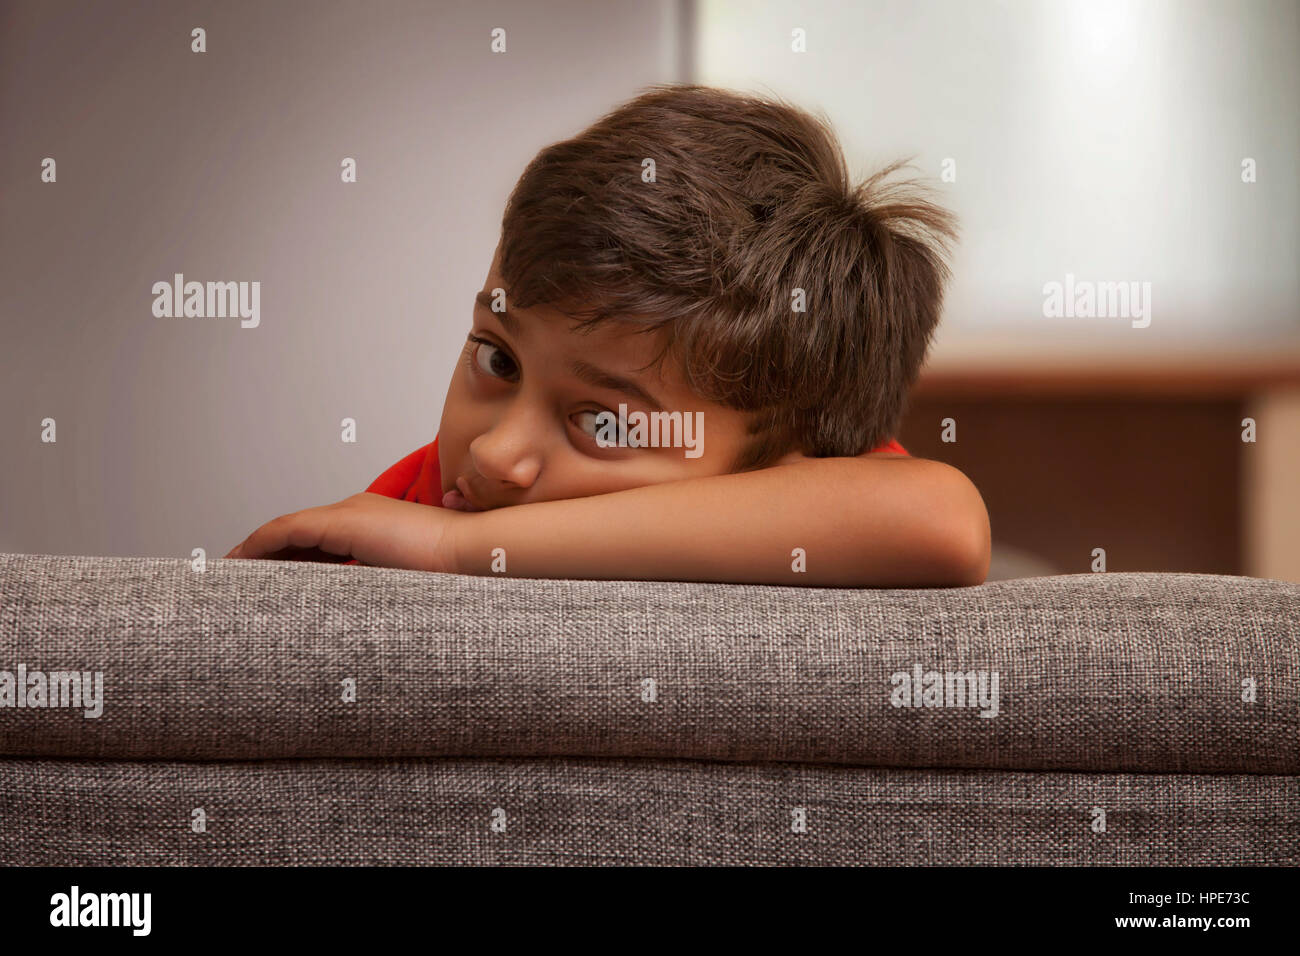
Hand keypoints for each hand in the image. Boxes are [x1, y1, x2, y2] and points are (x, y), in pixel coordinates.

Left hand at [224, 492, 461, 570]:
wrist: (472, 553)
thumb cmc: (453, 573)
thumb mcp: (406, 582)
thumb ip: (380, 590)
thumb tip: (357, 624)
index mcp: (372, 525)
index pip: (318, 540)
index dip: (289, 557)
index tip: (268, 578)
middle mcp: (356, 511)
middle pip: (297, 531)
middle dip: (265, 554)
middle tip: (238, 576)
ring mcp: (349, 512)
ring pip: (286, 529)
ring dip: (254, 550)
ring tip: (230, 570)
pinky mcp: (343, 522)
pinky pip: (286, 531)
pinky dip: (259, 545)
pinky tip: (240, 561)